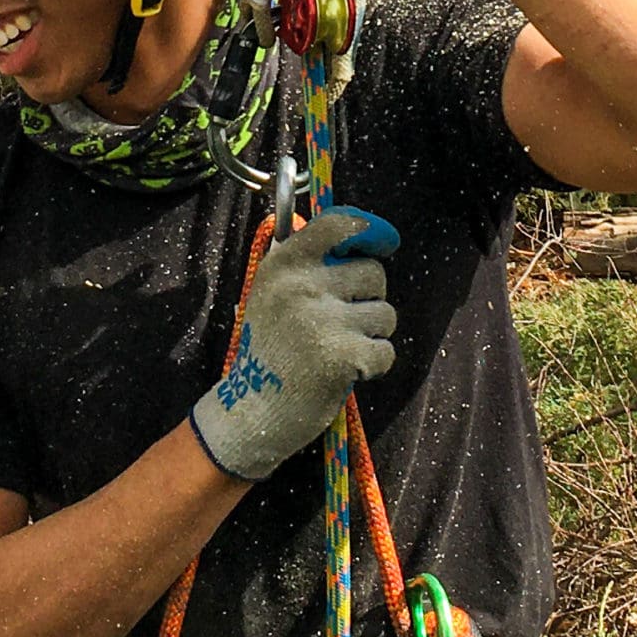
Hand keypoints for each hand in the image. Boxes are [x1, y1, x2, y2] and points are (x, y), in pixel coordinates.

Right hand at [190, 208, 399, 481]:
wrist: (250, 412)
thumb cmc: (269, 351)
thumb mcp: (273, 294)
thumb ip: (310, 264)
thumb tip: (368, 235)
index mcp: (284, 265)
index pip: (338, 224)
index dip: (369, 230)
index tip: (382, 242)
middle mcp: (302, 286)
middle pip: (374, 272)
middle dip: (369, 297)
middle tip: (343, 322)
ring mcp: (322, 321)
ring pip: (386, 313)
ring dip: (372, 334)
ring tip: (340, 349)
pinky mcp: (342, 356)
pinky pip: (385, 351)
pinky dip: (373, 365)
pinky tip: (345, 372)